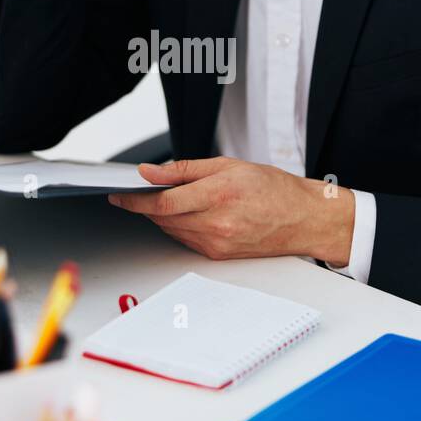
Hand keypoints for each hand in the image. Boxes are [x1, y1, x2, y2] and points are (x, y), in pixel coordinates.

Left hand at [107, 157, 355, 264]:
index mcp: (218, 195)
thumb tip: (151, 172)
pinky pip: (185, 240)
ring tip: (164, 200)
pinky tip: (185, 214)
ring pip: (171, 230)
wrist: (302, 219)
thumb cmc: (272, 188)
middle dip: (145, 205)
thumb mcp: (228, 165)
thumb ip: (185, 169)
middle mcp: (216, 223)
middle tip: (137, 192)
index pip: (163, 202)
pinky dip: (178, 226)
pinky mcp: (218, 255)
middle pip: (163, 217)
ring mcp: (216, 243)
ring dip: (161, 216)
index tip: (118, 194)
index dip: (134, 199)